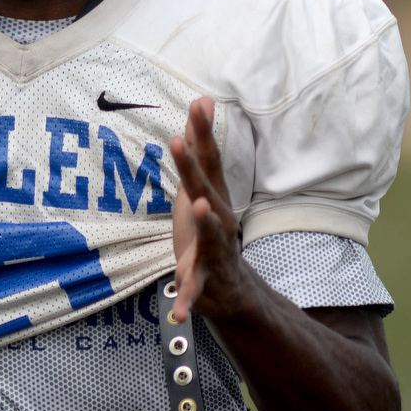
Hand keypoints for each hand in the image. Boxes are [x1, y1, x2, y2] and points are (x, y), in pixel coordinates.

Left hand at [169, 97, 247, 323]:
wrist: (232, 288)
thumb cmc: (208, 229)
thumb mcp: (201, 186)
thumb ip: (200, 146)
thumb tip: (202, 100)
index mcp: (214, 196)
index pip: (209, 159)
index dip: (203, 131)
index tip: (198, 103)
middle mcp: (219, 219)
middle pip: (206, 188)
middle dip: (192, 165)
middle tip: (178, 140)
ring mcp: (215, 250)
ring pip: (211, 234)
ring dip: (206, 220)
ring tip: (199, 206)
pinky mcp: (206, 281)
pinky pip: (195, 290)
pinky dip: (187, 299)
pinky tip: (179, 311)